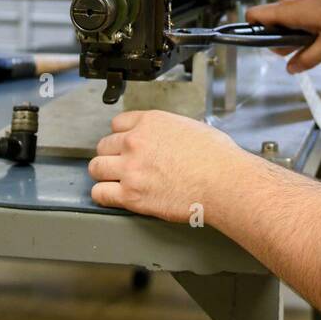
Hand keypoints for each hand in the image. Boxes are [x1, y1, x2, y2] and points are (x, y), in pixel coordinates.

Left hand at [89, 110, 250, 222]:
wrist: (223, 182)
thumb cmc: (217, 158)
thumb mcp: (191, 127)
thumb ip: (168, 131)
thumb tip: (166, 140)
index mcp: (150, 122)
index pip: (118, 124)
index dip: (122, 136)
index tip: (125, 145)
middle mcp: (135, 142)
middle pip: (104, 146)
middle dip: (112, 155)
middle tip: (122, 165)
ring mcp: (130, 169)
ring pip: (97, 168)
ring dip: (104, 174)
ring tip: (114, 181)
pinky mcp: (131, 195)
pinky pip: (100, 193)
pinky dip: (104, 195)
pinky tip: (113, 196)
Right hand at [246, 0, 320, 72]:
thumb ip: (308, 58)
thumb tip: (291, 68)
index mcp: (289, 9)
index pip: (253, 16)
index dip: (253, 32)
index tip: (268, 45)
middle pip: (270, 24)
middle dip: (284, 40)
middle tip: (308, 46)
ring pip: (284, 19)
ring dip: (296, 32)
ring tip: (320, 36)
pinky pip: (295, 12)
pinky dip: (304, 23)